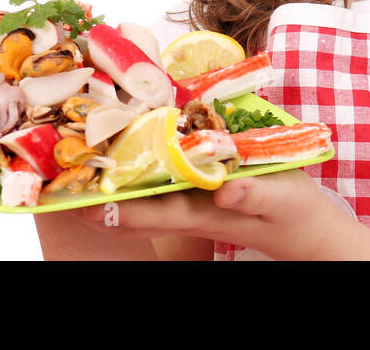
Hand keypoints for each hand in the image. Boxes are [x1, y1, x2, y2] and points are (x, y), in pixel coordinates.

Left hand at [75, 169, 369, 259]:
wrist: (307, 227)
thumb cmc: (293, 214)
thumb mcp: (280, 200)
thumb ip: (253, 194)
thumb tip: (224, 189)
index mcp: (202, 212)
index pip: (146, 212)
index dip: (110, 206)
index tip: (76, 197)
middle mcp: (189, 206)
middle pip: (134, 199)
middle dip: (100, 186)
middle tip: (62, 166)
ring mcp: (193, 198)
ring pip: (145, 186)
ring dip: (116, 171)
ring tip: (81, 151)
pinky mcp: (202, 187)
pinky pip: (164, 174)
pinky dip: (143, 161)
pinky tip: (129, 142)